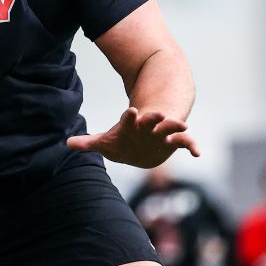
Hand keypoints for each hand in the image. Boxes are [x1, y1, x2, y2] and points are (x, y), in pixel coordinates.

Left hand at [66, 107, 199, 168]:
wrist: (142, 142)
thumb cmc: (122, 141)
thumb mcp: (106, 142)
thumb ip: (88, 142)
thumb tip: (66, 143)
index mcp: (131, 125)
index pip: (129, 119)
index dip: (130, 116)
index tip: (132, 111)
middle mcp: (148, 127)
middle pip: (152, 120)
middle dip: (155, 118)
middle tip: (159, 114)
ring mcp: (161, 133)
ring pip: (171, 128)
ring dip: (176, 126)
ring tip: (183, 126)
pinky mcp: (173, 142)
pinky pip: (185, 143)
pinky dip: (192, 146)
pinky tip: (199, 154)